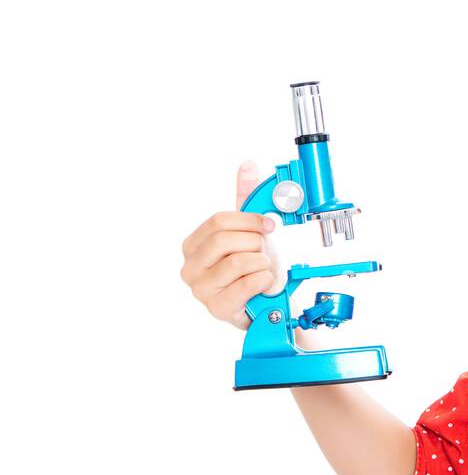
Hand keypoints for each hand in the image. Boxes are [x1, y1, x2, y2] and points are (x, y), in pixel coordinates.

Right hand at [178, 160, 279, 330]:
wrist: (264, 305)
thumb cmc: (251, 269)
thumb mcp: (248, 233)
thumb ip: (246, 200)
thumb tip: (248, 166)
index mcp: (194, 245)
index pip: (219, 221)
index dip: (250, 220)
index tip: (270, 225)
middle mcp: (191, 267)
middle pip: (225, 240)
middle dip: (255, 242)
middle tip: (267, 249)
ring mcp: (201, 290)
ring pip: (236, 262)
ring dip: (261, 262)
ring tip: (265, 267)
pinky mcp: (218, 308)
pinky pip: (244, 285)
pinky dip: (263, 280)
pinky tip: (266, 281)